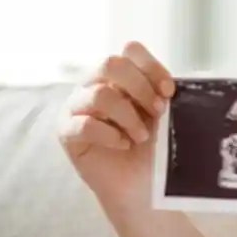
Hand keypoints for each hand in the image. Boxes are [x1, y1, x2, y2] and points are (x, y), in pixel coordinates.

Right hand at [58, 41, 174, 209]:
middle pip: (110, 64)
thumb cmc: (152, 147)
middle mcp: (94, 84)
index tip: (170, 92)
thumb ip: (162, 92)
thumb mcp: (163, 114)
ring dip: (128, 116)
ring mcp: (76, 106)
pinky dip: (109, 135)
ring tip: (141, 136)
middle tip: (157, 111)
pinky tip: (123, 145)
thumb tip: (170, 84)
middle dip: (140, 87)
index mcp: (120, 75)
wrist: (141, 186)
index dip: (152, 66)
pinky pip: (83, 124)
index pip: (130, 50)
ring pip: (99, 94)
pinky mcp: (66, 132)